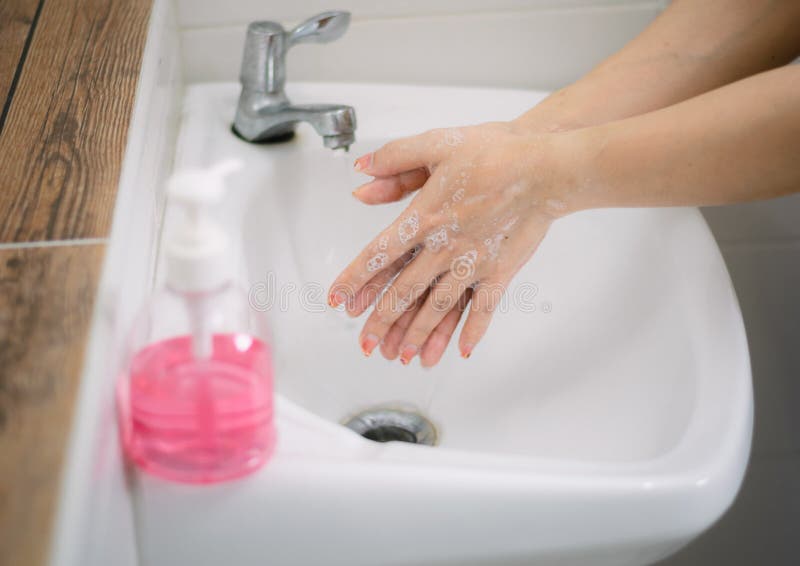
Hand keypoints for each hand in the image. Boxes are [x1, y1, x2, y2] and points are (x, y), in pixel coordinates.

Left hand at [329, 122, 570, 365]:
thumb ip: (395, 158)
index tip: (338, 300)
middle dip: (382, 320)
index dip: (355, 279)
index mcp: (424, 217)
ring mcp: (473, 264)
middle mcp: (444, 247)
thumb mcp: (436, 144)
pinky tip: (462, 351)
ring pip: (438, 306)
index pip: (379, 255)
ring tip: (402, 356)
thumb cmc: (495, 151)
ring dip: (418, 333)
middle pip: (404, 291)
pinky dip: (473, 331)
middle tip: (366, 343)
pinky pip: (484, 308)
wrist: (544, 166)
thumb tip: (361, 171)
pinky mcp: (500, 271)